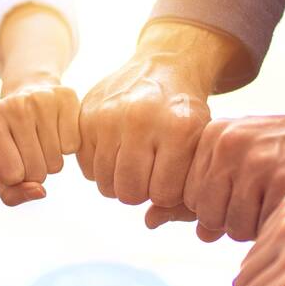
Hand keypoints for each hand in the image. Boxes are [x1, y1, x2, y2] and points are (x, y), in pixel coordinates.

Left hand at [0, 79, 79, 205]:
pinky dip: (67, 146)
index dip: (17, 177)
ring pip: (56, 163)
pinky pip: (73, 147)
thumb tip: (40, 191)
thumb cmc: (10, 139)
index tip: (13, 159)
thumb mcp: (0, 169)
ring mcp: (41, 98)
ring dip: (51, 161)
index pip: (12, 177)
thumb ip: (12, 193)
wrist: (30, 92)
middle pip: (36, 172)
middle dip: (36, 172)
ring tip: (42, 141)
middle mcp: (13, 105)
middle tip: (31, 151)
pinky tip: (56, 130)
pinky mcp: (66, 97)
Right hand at [77, 22, 231, 207]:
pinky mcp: (85, 116)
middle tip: (148, 176)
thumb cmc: (185, 113)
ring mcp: (108, 117)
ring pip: (105, 183)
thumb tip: (152, 221)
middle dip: (140, 191)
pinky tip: (117, 152)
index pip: (162, 194)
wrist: (164, 64)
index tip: (170, 179)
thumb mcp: (198, 142)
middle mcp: (140, 120)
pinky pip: (87, 168)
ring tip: (133, 164)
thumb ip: (184, 185)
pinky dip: (101, 168)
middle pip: (129, 192)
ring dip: (119, 182)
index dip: (166, 193)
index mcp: (177, 128)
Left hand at [147, 86, 284, 241]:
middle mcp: (232, 145)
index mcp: (215, 136)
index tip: (246, 190)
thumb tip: (148, 219)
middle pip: (208, 215)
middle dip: (234, 219)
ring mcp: (259, 162)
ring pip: (234, 226)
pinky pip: (264, 228)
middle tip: (266, 197)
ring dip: (257, 226)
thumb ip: (195, 191)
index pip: (188, 199)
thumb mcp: (240, 160)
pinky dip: (278, 226)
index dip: (217, 208)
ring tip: (280, 197)